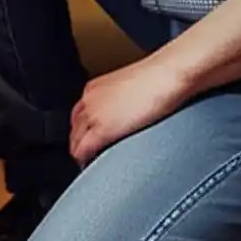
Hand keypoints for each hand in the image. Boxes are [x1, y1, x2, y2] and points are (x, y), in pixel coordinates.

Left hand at [69, 56, 192, 165]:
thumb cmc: (160, 78)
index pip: (79, 114)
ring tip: (89, 162)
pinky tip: (90, 165)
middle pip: (74, 128)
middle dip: (78, 141)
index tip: (86, 138)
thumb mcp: (130, 87)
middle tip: (86, 154)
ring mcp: (93, 115)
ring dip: (80, 151)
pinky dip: (84, 159)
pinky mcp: (102, 130)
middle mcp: (88, 101)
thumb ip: (121, 99)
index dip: (81, 129)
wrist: (167, 75)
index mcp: (94, 89)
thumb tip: (127, 110)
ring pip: (75, 140)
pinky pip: (83, 150)